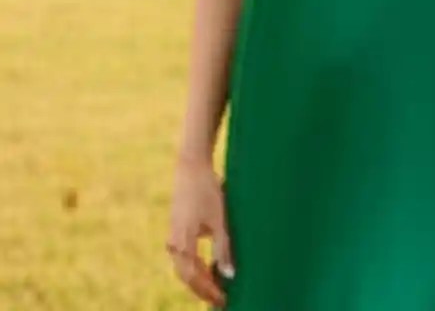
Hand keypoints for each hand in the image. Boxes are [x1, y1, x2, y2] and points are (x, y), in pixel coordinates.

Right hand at [167, 159, 233, 307]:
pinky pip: (184, 257)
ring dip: (199, 280)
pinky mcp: (177, 230)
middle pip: (186, 276)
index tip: (223, 300)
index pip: (194, 277)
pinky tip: (209, 269)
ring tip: (216, 289)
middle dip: (203, 290)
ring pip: (184, 268)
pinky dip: (195, 267)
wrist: (191, 168)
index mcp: (182, 243)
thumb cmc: (208, 192)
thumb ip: (223, 248)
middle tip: (220, 300)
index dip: (208, 291)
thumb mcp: (220, 220)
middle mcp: (173, 244)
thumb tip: (229, 274)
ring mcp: (173, 237)